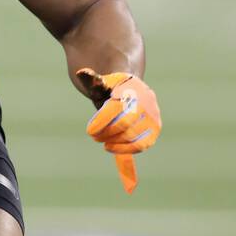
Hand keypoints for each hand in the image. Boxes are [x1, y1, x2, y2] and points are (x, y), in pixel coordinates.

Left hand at [75, 68, 160, 194]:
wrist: (131, 85)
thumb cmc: (111, 84)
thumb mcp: (101, 81)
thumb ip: (93, 80)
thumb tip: (83, 73)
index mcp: (133, 91)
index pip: (118, 111)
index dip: (103, 122)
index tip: (90, 130)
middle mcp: (147, 104)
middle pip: (128, 126)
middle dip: (109, 134)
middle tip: (96, 136)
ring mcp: (153, 118)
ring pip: (138, 139)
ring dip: (119, 145)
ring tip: (106, 144)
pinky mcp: (153, 130)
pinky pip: (143, 146)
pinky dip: (129, 154)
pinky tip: (118, 162)